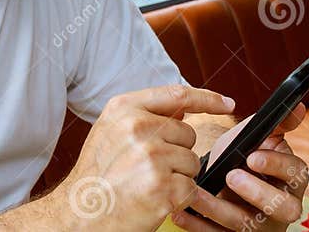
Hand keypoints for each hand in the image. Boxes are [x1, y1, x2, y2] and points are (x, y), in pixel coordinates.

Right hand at [53, 85, 235, 231]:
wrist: (81, 214)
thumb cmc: (97, 174)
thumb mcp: (110, 131)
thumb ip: (143, 114)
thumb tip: (184, 109)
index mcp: (124, 108)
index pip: (178, 95)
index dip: (208, 98)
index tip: (227, 103)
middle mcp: (138, 127)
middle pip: (188, 134)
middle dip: (177, 152)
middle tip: (147, 168)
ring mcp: (151, 157)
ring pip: (192, 162)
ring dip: (178, 176)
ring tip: (146, 183)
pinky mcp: (163, 187)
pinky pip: (190, 188)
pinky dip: (177, 198)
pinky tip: (152, 199)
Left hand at [171, 103, 308, 231]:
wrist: (221, 184)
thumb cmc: (241, 160)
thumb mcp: (255, 140)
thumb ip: (274, 124)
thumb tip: (297, 105)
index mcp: (290, 179)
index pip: (295, 173)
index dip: (275, 165)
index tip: (252, 156)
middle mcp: (282, 206)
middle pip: (284, 208)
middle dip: (257, 193)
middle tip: (231, 176)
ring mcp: (261, 226)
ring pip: (247, 225)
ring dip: (219, 209)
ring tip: (196, 193)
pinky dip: (199, 226)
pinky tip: (182, 213)